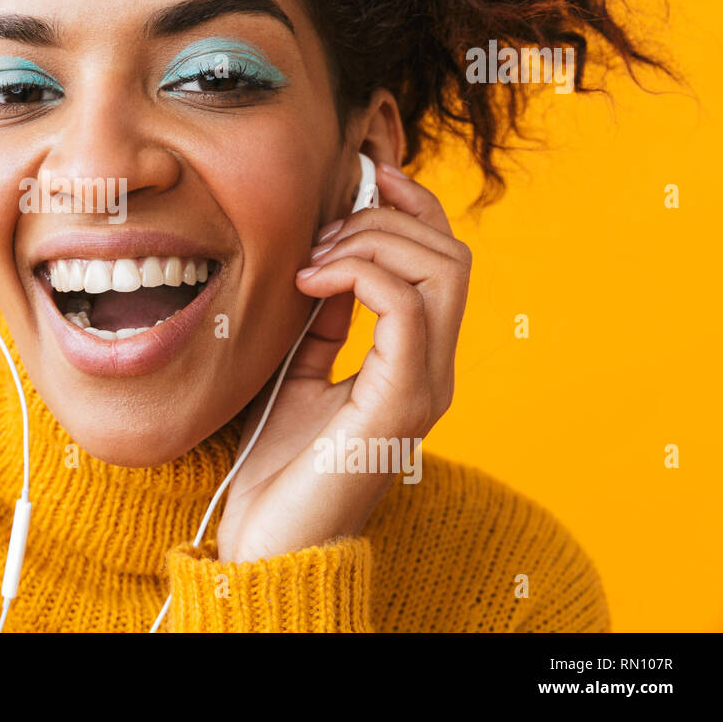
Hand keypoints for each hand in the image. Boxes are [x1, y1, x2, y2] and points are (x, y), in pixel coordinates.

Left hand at [215, 163, 470, 562]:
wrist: (272, 543)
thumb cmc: (282, 468)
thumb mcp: (301, 373)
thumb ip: (327, 324)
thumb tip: (329, 266)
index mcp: (413, 361)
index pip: (441, 261)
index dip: (411, 208)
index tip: (364, 179)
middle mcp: (433, 370)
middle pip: (450, 254)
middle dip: (384, 221)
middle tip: (319, 238)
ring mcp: (425, 387)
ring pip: (441, 271)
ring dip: (371, 243)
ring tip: (312, 262)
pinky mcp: (402, 404)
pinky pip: (408, 311)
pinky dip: (362, 275)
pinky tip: (311, 283)